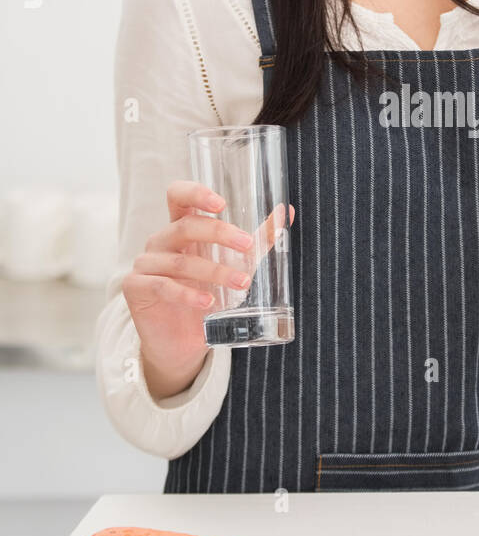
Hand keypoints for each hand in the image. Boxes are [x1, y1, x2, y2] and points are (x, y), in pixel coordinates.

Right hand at [122, 181, 294, 399]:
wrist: (182, 342)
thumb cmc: (208, 297)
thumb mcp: (236, 265)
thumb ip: (259, 240)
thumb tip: (285, 212)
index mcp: (181, 228)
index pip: (178, 196)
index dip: (195, 193)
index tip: (221, 204)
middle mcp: (160, 241)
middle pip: (184, 226)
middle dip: (219, 233)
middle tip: (247, 245)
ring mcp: (145, 264)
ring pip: (180, 261)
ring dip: (214, 272)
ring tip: (241, 284)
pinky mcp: (136, 288)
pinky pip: (163, 286)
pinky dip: (188, 295)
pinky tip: (207, 303)